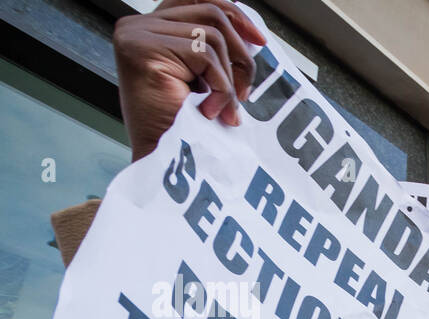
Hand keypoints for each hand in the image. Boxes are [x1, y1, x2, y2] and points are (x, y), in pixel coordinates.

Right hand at [113, 0, 265, 160]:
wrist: (165, 163)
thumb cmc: (185, 128)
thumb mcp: (203, 80)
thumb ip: (212, 49)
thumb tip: (251, 33)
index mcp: (151, 28)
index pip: (199, 1)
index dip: (234, 14)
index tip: (260, 41)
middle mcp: (137, 25)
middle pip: (211, 13)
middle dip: (239, 53)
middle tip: (245, 91)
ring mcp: (137, 35)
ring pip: (211, 35)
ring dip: (228, 77)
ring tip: (223, 108)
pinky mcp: (144, 50)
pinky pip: (205, 55)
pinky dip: (220, 87)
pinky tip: (210, 111)